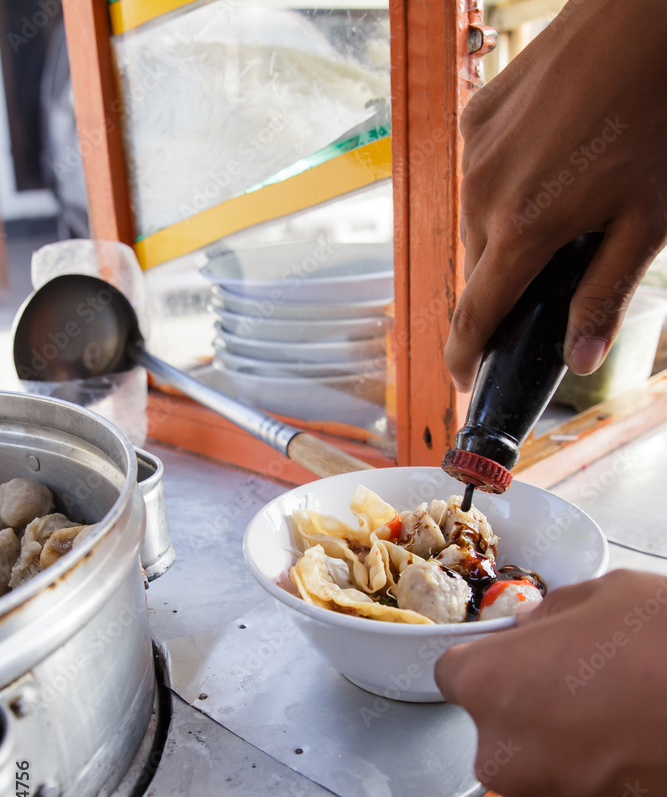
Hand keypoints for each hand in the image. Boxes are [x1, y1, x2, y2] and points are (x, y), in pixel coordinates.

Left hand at [435, 570, 666, 796]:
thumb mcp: (603, 596)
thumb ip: (548, 617)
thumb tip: (532, 633)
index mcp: (491, 688)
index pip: (452, 673)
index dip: (486, 660)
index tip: (515, 655)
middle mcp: (505, 756)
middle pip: (495, 725)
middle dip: (527, 703)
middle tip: (583, 677)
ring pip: (538, 763)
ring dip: (563, 742)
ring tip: (623, 710)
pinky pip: (580, 793)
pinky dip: (600, 774)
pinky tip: (642, 745)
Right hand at [446, 0, 666, 391]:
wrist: (647, 18)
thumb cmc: (658, 112)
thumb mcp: (646, 223)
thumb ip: (604, 296)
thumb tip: (579, 357)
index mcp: (521, 227)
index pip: (472, 315)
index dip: (464, 356)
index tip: (464, 377)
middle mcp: (482, 190)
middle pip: (477, 271)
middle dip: (502, 291)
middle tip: (543, 290)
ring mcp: (475, 148)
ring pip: (476, 223)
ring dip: (505, 238)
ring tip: (559, 217)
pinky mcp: (478, 115)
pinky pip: (479, 176)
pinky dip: (504, 192)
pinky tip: (548, 172)